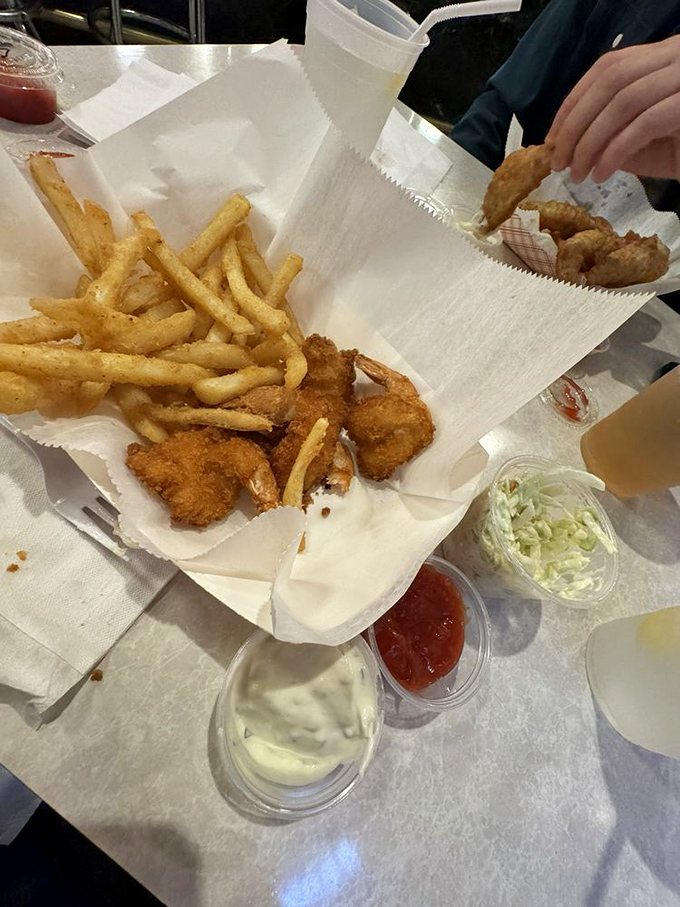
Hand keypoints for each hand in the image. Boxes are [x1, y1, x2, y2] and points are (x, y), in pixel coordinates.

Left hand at [547, 36, 679, 182]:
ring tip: (577, 174)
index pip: (606, 68)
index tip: (550, 139)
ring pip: (623, 101)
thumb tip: (565, 144)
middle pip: (609, 81)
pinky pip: (644, 124)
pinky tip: (601, 173)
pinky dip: (615, 151)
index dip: (572, 103)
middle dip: (574, 125)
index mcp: (661, 57)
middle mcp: (676, 56)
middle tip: (558, 161)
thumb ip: (609, 133)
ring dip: (590, 141)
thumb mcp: (640, 141)